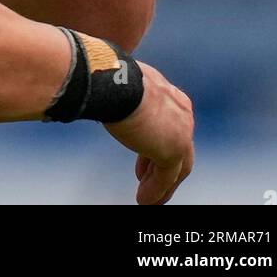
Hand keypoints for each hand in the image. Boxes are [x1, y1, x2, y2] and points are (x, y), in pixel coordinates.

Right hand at [103, 61, 194, 203]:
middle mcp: (181, 114)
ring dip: (161, 184)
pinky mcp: (173, 151)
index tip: (144, 152)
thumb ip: (120, 92)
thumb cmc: (110, 75)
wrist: (115, 81)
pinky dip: (157, 191)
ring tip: (148, 198)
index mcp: (170, 95)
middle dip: (160, 163)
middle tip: (144, 175)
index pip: (170, 124)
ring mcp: (180, 134)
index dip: (157, 139)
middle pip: (177, 147)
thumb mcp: (120, 83)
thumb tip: (95, 82)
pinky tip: (144, 200)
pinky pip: (167, 178)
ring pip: (176, 167)